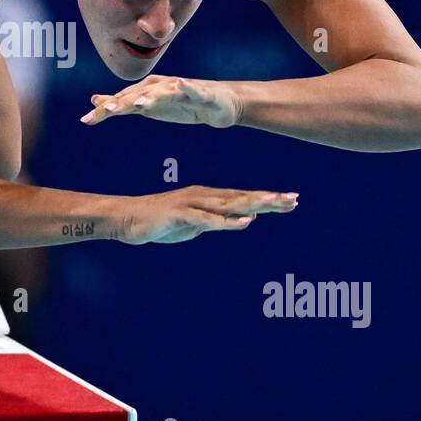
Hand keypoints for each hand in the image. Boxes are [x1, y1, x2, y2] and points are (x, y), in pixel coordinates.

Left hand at [81, 75, 239, 127]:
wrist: (216, 102)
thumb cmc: (179, 103)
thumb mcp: (148, 107)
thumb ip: (123, 104)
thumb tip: (95, 101)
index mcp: (145, 91)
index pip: (120, 101)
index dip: (103, 110)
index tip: (85, 120)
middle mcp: (158, 86)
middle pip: (135, 96)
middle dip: (120, 103)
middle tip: (104, 112)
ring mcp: (178, 88)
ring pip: (161, 93)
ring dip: (149, 97)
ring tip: (138, 104)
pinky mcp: (198, 93)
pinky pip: (191, 89)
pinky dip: (186, 87)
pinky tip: (181, 84)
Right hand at [119, 186, 297, 243]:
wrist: (127, 218)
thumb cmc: (160, 222)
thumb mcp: (195, 224)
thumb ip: (218, 221)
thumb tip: (244, 221)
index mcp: (208, 198)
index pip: (243, 198)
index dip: (267, 200)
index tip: (291, 201)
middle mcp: (204, 196)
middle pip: (241, 198)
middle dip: (268, 199)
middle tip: (293, 199)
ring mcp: (191, 203)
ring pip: (228, 205)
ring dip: (253, 205)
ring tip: (275, 204)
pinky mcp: (180, 215)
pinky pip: (207, 219)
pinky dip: (226, 222)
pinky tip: (244, 222)